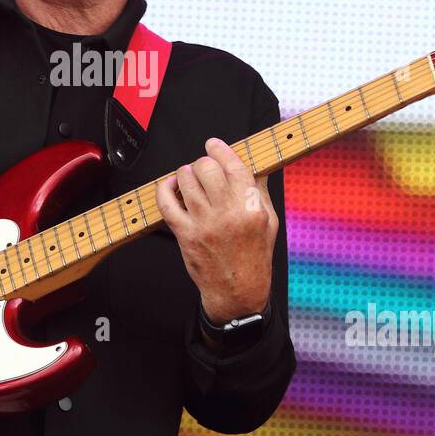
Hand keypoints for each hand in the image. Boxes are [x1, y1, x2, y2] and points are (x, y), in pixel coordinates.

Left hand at [153, 137, 277, 322]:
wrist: (238, 290)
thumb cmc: (254, 255)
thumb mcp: (269, 221)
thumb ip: (259, 190)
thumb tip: (251, 164)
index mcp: (251, 207)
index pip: (233, 166)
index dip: (220, 149)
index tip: (212, 144)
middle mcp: (228, 214)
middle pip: (206, 168)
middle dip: (203, 162)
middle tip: (204, 168)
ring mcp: (204, 224)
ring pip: (186, 180)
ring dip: (185, 173)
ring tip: (189, 178)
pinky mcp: (186, 235)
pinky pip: (166, 202)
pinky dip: (165, 188)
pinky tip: (171, 186)